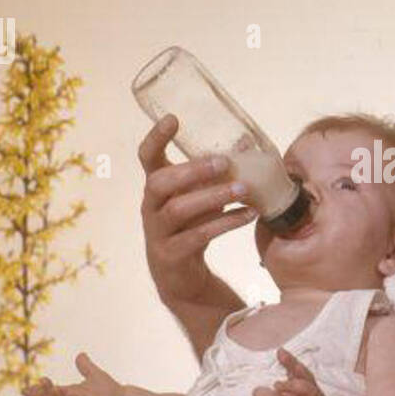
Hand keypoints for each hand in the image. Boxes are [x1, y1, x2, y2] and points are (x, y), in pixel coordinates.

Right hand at [26, 353, 124, 395]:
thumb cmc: (109, 393)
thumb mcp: (94, 375)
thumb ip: (86, 366)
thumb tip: (80, 355)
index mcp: (70, 394)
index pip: (51, 392)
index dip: (39, 391)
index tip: (26, 389)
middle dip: (39, 395)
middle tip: (28, 390)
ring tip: (39, 388)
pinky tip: (57, 392)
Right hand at [139, 115, 256, 302]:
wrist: (181, 277)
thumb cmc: (191, 227)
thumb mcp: (201, 197)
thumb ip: (218, 173)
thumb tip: (248, 141)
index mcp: (156, 187)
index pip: (146, 157)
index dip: (155, 138)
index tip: (173, 118)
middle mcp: (150, 206)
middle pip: (160, 182)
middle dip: (192, 170)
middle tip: (225, 162)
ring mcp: (157, 232)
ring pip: (179, 209)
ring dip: (213, 197)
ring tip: (243, 190)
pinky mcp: (171, 254)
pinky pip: (197, 236)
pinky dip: (225, 224)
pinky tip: (248, 215)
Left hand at [252, 348, 339, 395]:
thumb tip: (255, 391)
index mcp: (305, 388)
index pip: (298, 372)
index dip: (290, 362)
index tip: (280, 352)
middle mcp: (313, 395)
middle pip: (306, 380)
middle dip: (295, 373)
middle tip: (278, 374)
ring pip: (311, 393)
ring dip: (295, 387)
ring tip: (277, 386)